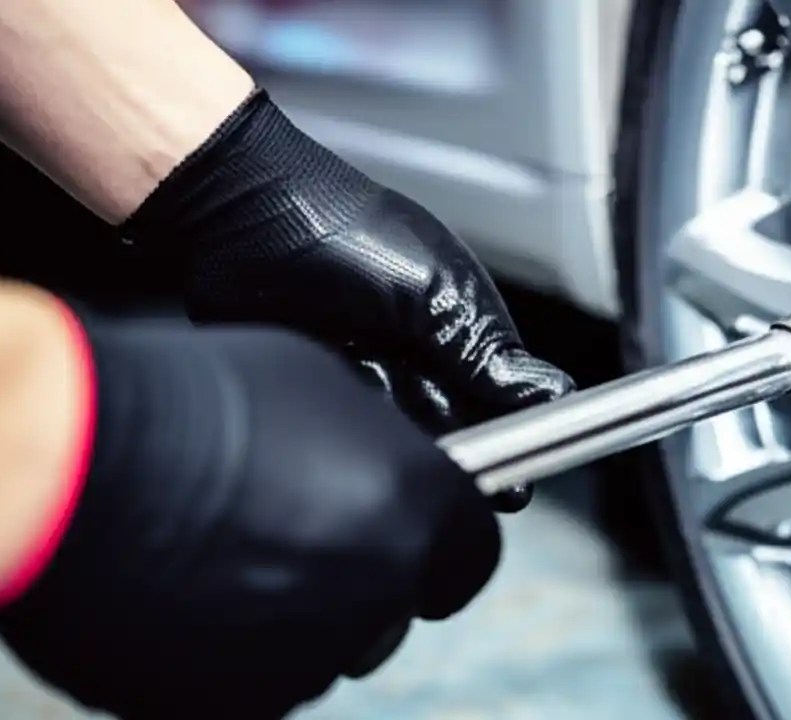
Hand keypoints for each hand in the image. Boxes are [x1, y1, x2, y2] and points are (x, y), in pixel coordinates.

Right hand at [0, 311, 498, 718]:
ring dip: (305, 608)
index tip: (422, 527)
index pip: (474, 549)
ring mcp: (312, 654)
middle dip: (371, 571)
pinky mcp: (244, 700)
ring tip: (236, 551)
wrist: (78, 468)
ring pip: (334, 643)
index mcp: (412, 506)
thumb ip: (377, 443)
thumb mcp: (319, 385)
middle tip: (306, 530)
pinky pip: (266, 677)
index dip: (447, 535)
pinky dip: (244, 645)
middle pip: (403, 601)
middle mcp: (378, 588)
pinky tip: (199, 589)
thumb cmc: (192, 405)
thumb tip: (386, 460)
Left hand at [120, 89, 574, 510]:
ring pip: (408, 439)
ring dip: (413, 451)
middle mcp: (420, 354)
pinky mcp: (322, 390)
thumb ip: (486, 350)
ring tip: (416, 459)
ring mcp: (370, 374)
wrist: (241, 216)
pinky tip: (364, 444)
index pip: (507, 395)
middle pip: (459, 428)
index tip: (520, 474)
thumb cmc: (341, 224)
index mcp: (461, 325)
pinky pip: (354, 436)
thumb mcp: (434, 290)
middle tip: (467, 477)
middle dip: (465, 453)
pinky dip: (361, 444)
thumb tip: (548, 392)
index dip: (515, 436)